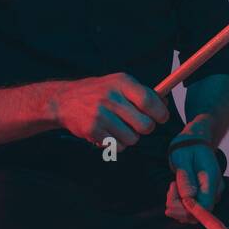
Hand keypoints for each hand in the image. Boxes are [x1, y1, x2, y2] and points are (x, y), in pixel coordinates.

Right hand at [53, 73, 169, 148]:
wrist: (64, 100)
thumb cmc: (97, 92)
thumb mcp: (118, 83)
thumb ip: (141, 93)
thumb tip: (164, 103)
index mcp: (121, 82)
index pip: (148, 100)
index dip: (160, 113)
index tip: (161, 118)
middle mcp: (111, 97)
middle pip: (145, 125)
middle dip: (145, 128)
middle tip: (137, 124)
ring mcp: (100, 114)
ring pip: (133, 139)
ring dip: (129, 137)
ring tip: (119, 128)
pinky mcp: (92, 130)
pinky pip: (117, 146)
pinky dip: (116, 143)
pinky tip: (107, 133)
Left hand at [165, 138, 224, 223]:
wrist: (194, 141)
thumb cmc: (188, 147)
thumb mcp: (182, 159)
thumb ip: (186, 179)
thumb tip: (187, 199)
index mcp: (211, 179)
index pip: (205, 207)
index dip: (188, 211)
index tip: (170, 205)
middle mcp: (214, 189)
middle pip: (198, 213)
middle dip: (178, 209)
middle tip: (169, 190)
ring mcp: (210, 193)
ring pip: (193, 213)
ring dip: (177, 206)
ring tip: (172, 186)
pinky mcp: (203, 195)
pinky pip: (191, 207)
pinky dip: (179, 203)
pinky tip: (174, 190)